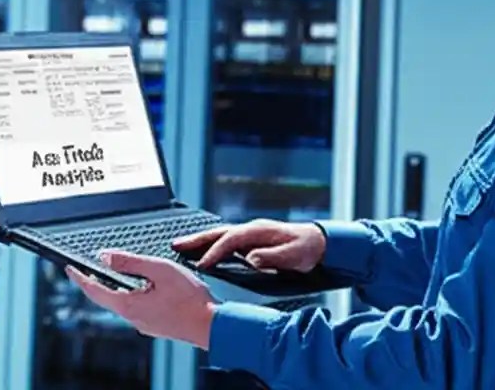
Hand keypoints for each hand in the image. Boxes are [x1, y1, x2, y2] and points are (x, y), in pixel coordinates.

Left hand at [67, 250, 216, 349]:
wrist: (211, 325)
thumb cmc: (190, 298)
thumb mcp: (159, 270)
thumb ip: (131, 262)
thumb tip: (105, 256)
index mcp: (129, 305)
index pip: (94, 290)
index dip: (80, 278)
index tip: (69, 268)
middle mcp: (133, 318)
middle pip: (107, 298)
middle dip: (98, 282)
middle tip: (90, 268)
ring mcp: (144, 324)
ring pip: (124, 303)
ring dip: (118, 288)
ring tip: (117, 273)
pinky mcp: (155, 325)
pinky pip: (138, 308)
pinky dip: (133, 295)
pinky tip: (145, 287)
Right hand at [172, 219, 326, 272]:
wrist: (319, 242)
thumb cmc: (307, 248)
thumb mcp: (293, 255)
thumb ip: (272, 257)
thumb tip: (251, 260)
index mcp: (258, 231)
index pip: (230, 240)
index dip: (214, 252)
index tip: (201, 265)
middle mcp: (251, 229)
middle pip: (218, 232)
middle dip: (196, 239)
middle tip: (175, 245)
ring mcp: (250, 234)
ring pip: (219, 235)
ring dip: (200, 240)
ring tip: (181, 246)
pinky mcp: (251, 241)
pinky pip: (226, 241)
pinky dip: (211, 244)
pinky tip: (202, 251)